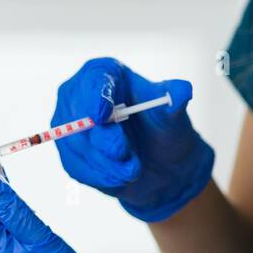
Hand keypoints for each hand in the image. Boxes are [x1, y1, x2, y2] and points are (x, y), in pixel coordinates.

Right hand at [53, 57, 213, 221]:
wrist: (161, 164)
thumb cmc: (163, 130)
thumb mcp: (172, 115)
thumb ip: (174, 100)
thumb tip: (183, 90)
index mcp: (104, 74)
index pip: (93, 80)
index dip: (95, 97)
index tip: (103, 116)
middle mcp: (79, 96)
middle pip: (77, 114)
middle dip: (102, 138)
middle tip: (124, 153)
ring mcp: (69, 126)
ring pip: (77, 145)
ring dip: (106, 163)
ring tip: (133, 170)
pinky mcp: (70, 153)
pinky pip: (78, 167)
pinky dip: (101, 176)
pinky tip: (120, 178)